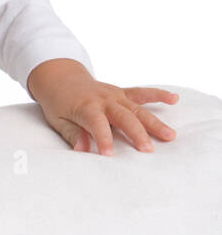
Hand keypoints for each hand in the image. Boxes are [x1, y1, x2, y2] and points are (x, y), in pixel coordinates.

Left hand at [26, 58, 178, 155]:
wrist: (60, 78)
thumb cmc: (58, 104)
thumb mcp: (58, 121)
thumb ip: (72, 135)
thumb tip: (82, 150)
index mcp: (86, 107)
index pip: (97, 125)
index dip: (104, 140)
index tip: (109, 156)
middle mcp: (104, 99)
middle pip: (124, 117)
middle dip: (137, 134)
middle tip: (149, 150)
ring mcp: (115, 95)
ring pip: (138, 108)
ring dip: (154, 122)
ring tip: (170, 136)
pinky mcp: (122, 92)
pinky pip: (142, 93)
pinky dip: (158, 94)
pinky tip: (174, 99)